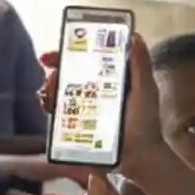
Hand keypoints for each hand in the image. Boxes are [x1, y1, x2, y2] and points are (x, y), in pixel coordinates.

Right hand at [39, 34, 169, 177]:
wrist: (139, 157)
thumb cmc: (145, 122)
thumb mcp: (145, 91)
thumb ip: (140, 65)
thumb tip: (134, 36)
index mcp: (112, 77)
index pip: (87, 57)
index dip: (69, 51)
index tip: (54, 53)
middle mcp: (96, 89)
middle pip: (69, 72)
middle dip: (55, 69)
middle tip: (51, 76)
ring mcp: (86, 107)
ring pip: (60, 91)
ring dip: (50, 88)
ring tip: (50, 93)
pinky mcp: (78, 124)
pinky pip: (58, 112)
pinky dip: (49, 106)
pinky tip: (48, 107)